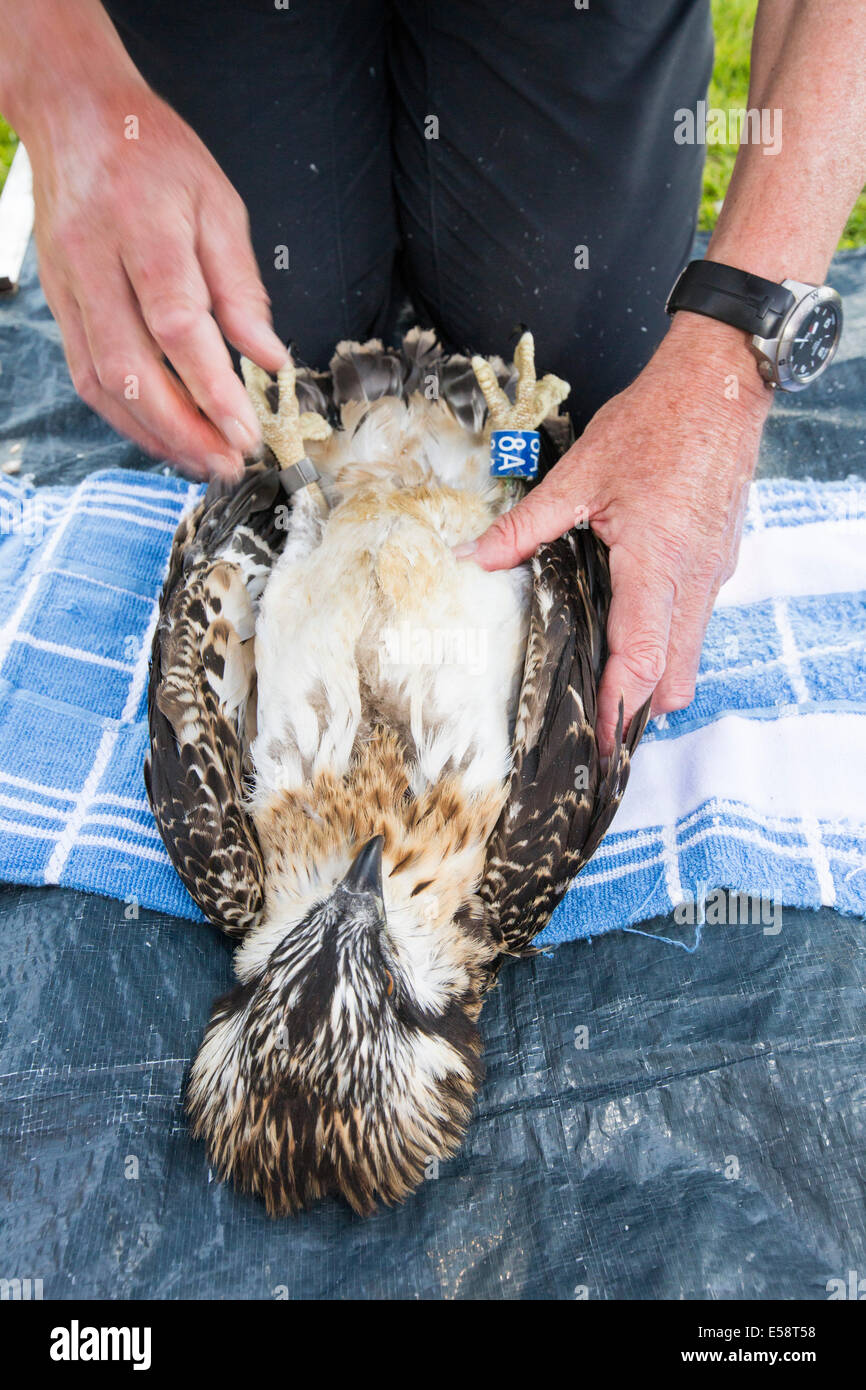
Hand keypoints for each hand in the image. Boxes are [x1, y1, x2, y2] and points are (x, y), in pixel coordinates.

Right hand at [28, 80, 286, 480]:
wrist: (73, 113)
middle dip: (184, 429)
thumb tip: (269, 358)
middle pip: (132, 368)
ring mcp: (68, 288)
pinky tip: (163, 436)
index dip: (211, 387)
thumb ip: (242, 286)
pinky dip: (125, 417)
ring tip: (201, 461)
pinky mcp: (59, 305)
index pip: (177, 324)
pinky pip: (87, 376)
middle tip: (228, 462)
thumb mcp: (218, 202)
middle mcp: (94, 262)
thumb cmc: (153, 153)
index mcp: (143, 226)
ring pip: (103, 383)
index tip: (246, 430)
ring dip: (153, 435)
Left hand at [467, 315, 773, 754]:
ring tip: (608, 683)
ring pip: (690, 653)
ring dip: (655, 675)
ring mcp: (713, 574)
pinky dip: (667, 638)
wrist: (720, 385)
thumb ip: (524, 528)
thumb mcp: (579, 475)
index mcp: (657, 564)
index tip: (598, 744)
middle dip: (639, 710)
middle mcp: (693, 581)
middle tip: (599, 728)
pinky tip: (630, 623)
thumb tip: (472, 558)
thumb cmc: (656, 424)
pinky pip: (695, 622)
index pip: (643, 659)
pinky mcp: (718, 562)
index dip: (619, 708)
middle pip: (675, 676)